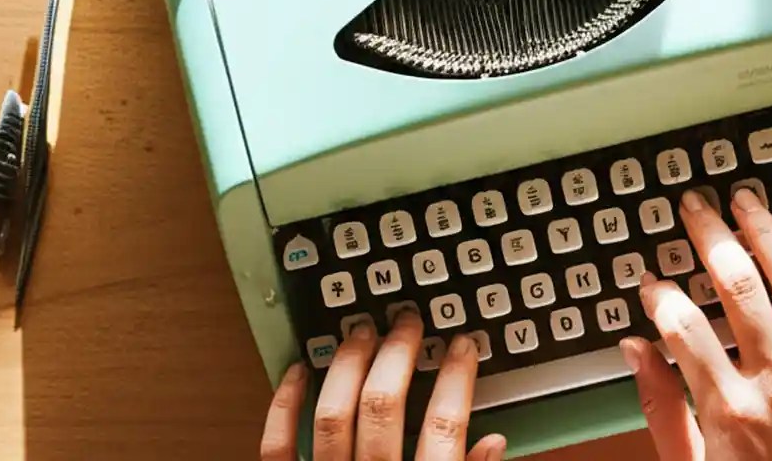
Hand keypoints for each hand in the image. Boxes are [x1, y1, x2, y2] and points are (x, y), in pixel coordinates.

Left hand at [260, 312, 507, 460]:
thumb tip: (495, 445)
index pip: (444, 426)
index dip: (455, 378)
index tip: (461, 346)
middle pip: (383, 408)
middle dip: (396, 355)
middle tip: (406, 324)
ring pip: (331, 416)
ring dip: (346, 366)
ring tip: (359, 334)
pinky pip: (276, 447)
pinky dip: (283, 405)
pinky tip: (297, 371)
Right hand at [620, 188, 771, 460]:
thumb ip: (660, 407)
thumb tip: (635, 348)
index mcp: (729, 409)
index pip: (683, 327)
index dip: (661, 295)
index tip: (652, 280)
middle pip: (736, 290)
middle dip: (710, 239)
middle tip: (695, 207)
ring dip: (769, 237)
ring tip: (748, 203)